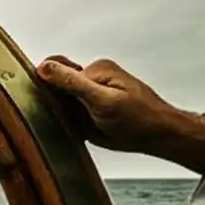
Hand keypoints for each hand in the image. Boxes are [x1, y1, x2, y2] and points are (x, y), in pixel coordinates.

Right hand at [36, 56, 204, 175]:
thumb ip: (72, 83)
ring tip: (79, 126)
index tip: (54, 104)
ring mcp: (90, 96)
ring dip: (61, 115)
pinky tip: (79, 130)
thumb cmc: (140, 119)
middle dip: (55, 103)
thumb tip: (45, 67)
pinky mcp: (90, 111)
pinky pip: (68, 115)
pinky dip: (68, 123)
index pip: (55, 71)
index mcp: (94, 69)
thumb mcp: (102, 100)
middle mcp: (91, 80)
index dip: (48, 88)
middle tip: (71, 118)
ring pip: (60, 102)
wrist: (159, 137)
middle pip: (55, 86)